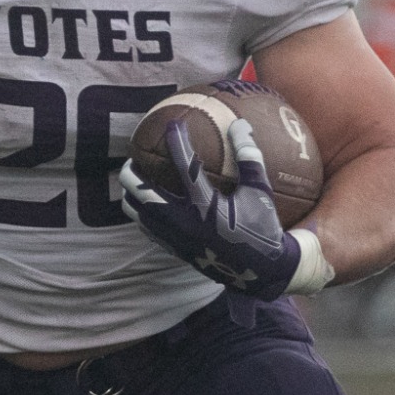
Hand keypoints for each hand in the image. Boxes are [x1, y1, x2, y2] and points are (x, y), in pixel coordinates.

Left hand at [119, 116, 301, 299]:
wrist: (261, 272)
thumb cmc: (263, 227)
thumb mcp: (260, 192)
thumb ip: (249, 158)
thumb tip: (240, 124)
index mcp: (206, 206)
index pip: (184, 166)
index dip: (177, 142)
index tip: (171, 123)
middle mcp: (185, 222)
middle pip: (141, 192)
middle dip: (132, 171)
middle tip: (134, 155)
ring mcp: (176, 238)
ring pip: (137, 212)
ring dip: (131, 193)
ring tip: (134, 177)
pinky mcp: (174, 249)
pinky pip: (146, 228)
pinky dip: (140, 212)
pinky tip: (145, 201)